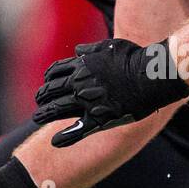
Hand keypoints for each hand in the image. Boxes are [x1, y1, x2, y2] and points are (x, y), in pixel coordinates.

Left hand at [34, 38, 188, 145]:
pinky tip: (55, 142)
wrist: (150, 76)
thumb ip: (90, 49)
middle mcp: (79, 83)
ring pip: (57, 109)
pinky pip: (77, 131)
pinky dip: (64, 137)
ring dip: (44, 113)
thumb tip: (76, 49)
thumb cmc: (134, 58)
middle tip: (39, 101)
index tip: (46, 84)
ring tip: (37, 117)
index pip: (55, 72)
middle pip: (52, 90)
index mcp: (81, 65)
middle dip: (43, 95)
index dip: (48, 79)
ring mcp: (88, 102)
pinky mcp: (99, 119)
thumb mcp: (110, 46)